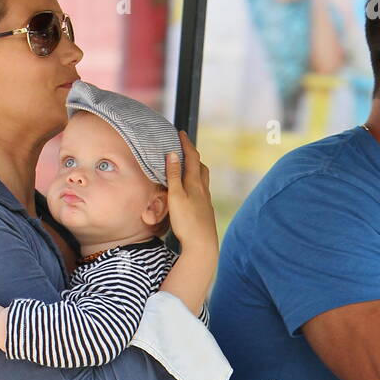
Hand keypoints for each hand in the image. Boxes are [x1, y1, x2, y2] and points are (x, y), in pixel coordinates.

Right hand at [164, 131, 217, 256]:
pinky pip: (202, 193)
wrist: (202, 246)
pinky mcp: (205, 214)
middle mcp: (203, 191)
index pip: (192, 157)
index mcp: (195, 184)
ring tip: (189, 169)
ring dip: (197, 171)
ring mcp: (206, 202)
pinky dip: (197, 186)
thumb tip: (173, 154)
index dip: (186, 144)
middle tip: (185, 150)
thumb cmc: (187, 222)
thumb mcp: (176, 197)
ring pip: (203, 181)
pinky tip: (193, 194)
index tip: (180, 133)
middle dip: (193, 156)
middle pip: (201, 168)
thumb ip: (173, 176)